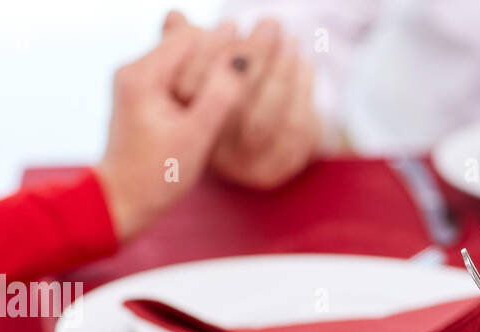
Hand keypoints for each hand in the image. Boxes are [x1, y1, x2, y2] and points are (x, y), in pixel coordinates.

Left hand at [96, 23, 246, 237]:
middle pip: (187, 42)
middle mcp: (134, 70)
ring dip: (211, 68)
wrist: (121, 202)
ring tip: (240, 83)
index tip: (256, 58)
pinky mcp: (142, 95)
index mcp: (142, 75)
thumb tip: (243, 59)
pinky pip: (177, 75)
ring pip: (184, 58)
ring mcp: (136, 82)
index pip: (192, 37)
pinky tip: (218, 98)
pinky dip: (199, 81)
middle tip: (255, 65)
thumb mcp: (194, 138)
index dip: (226, 45)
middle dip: (220, 53)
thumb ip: (220, 97)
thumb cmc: (155, 177)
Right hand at [165, 12, 319, 189]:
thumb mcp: (207, 68)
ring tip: (290, 40)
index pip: (190, 90)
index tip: (230, 24)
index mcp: (187, 124)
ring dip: (281, 73)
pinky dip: (302, 90)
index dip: (210, 55)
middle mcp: (214, 151)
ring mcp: (246, 164)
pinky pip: (294, 127)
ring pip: (263, 118)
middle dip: (253, 57)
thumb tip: (174, 18)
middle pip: (232, 104)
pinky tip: (305, 63)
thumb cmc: (230, 91)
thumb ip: (188, 44)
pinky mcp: (278, 166)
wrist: (268, 139)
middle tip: (270, 23)